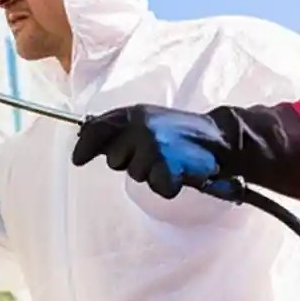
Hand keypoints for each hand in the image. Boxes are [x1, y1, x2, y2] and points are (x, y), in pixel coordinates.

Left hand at [71, 104, 225, 199]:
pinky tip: (180, 172)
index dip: (85, 146)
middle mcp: (141, 128)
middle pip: (114, 161)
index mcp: (134, 113)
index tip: (77, 160)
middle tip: (155, 154)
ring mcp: (155, 147)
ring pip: (136, 175)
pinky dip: (168, 185)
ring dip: (152, 173)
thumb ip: (119, 129)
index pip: (98, 129)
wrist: (222, 138)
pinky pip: (158, 187)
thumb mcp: (147, 120)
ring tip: (171, 160)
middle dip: (130, 162)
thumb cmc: (181, 131)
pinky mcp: (169, 166)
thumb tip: (84, 145)